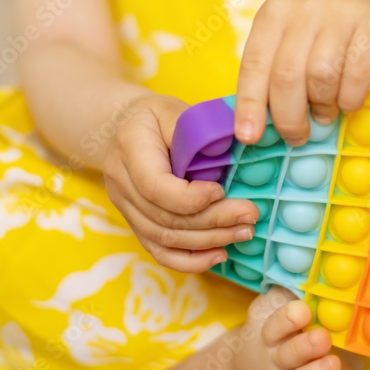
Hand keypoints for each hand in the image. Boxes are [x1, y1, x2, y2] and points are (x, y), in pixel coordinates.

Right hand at [103, 94, 259, 272]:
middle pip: (165, 218)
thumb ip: (199, 132)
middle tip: (249, 215)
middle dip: (213, 222)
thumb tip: (238, 150)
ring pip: (164, 239)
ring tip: (244, 232)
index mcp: (130, 148)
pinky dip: (191, 260)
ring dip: (208, 241)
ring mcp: (125, 207)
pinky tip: (220, 254)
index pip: (156, 186)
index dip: (192, 198)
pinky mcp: (135, 224)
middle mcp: (121, 182)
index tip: (222, 191)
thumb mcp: (175, 109)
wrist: (122, 128)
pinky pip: (159, 252)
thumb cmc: (157, 117)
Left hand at [234, 0, 369, 145]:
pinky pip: (355, 77)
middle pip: (287, 76)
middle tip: (296, 136)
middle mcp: (303, 10)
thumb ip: (273, 74)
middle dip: (289, 117)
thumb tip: (260, 127)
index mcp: (273, 15)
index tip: (249, 136)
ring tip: (324, 113)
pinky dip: (349, 100)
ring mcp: (339, 16)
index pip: (253, 64)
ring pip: (321, 77)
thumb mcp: (290, 38)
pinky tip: (347, 102)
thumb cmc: (322, 30)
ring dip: (322, 107)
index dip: (250, 104)